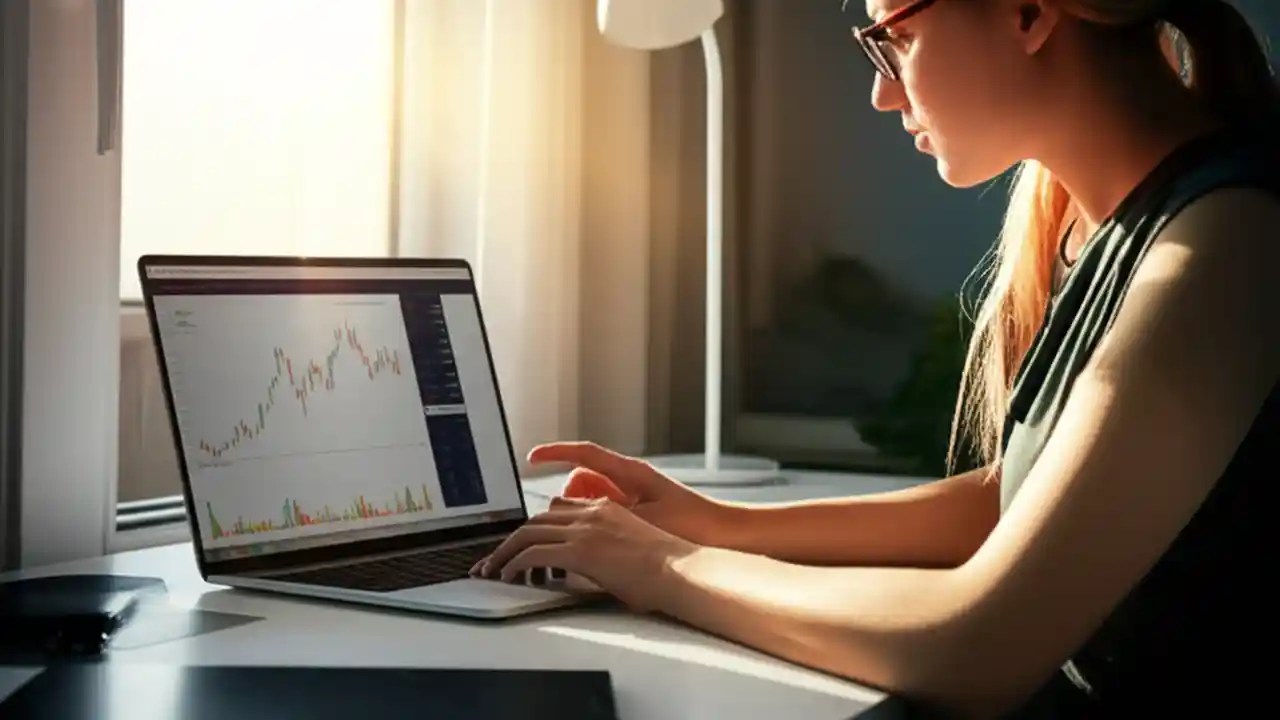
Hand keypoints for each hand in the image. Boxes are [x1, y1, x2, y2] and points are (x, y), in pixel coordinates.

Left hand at [471, 495, 697, 612]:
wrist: (679, 570)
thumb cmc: (666, 567)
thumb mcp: (634, 545)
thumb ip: (609, 547)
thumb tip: (598, 568)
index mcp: (606, 508)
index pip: (559, 508)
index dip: (537, 525)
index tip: (524, 540)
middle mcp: (592, 512)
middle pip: (537, 518)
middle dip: (513, 538)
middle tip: (498, 556)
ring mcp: (584, 529)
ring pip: (528, 532)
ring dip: (506, 551)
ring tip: (494, 568)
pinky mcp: (578, 550)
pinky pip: (532, 553)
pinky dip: (514, 564)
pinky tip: (508, 576)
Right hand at [524, 442, 731, 545]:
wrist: (728, 536)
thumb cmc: (695, 524)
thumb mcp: (647, 518)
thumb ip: (609, 513)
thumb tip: (576, 512)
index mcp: (631, 472)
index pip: (584, 454)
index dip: (554, 453)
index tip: (530, 458)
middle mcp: (630, 480)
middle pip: (582, 481)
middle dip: (570, 500)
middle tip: (574, 523)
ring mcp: (633, 496)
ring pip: (591, 499)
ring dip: (585, 514)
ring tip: (594, 537)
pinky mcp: (638, 513)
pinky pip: (605, 512)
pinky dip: (599, 523)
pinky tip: (605, 544)